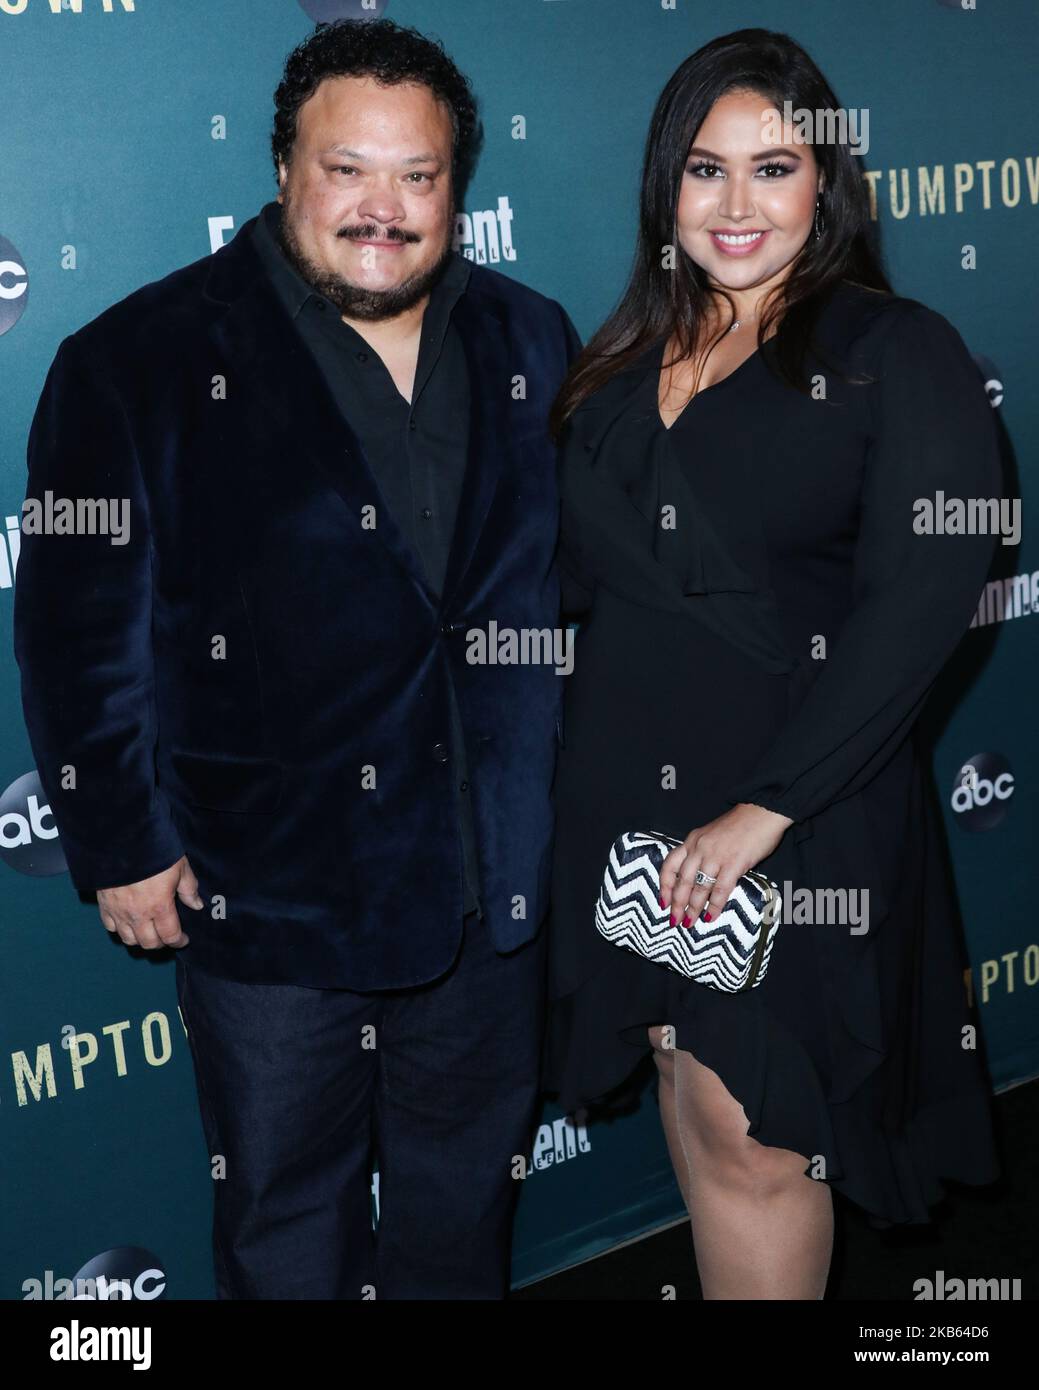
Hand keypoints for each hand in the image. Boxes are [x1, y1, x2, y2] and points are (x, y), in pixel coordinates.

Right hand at [96, 855, 203, 949]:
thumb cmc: (155, 852)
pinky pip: (110, 927)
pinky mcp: (104, 905)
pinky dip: (120, 929)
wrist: (122, 841)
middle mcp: (138, 914)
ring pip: (129, 939)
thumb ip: (189, 889)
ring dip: (140, 939)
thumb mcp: (180, 868)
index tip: (184, 940)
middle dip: (161, 943)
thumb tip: (197, 905)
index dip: (178, 941)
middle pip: (149, 943)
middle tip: (167, 935)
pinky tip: (128, 922)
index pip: (170, 936)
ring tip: (148, 931)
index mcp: (160, 907)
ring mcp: (118, 911)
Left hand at [659, 803, 793, 927]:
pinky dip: (714, 906)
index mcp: (692, 840)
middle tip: (674, 920)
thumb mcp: (711, 834)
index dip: (665, 886)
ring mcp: (716, 856)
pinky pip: (720, 889)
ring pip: (699, 888)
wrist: (762, 811)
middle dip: (677, 904)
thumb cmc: (740, 824)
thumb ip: (702, 853)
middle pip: (682, 881)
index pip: (670, 865)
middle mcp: (699, 848)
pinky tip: (710, 916)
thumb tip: (698, 879)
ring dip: (693, 908)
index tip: (663, 902)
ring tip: (690, 922)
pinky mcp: (734, 864)